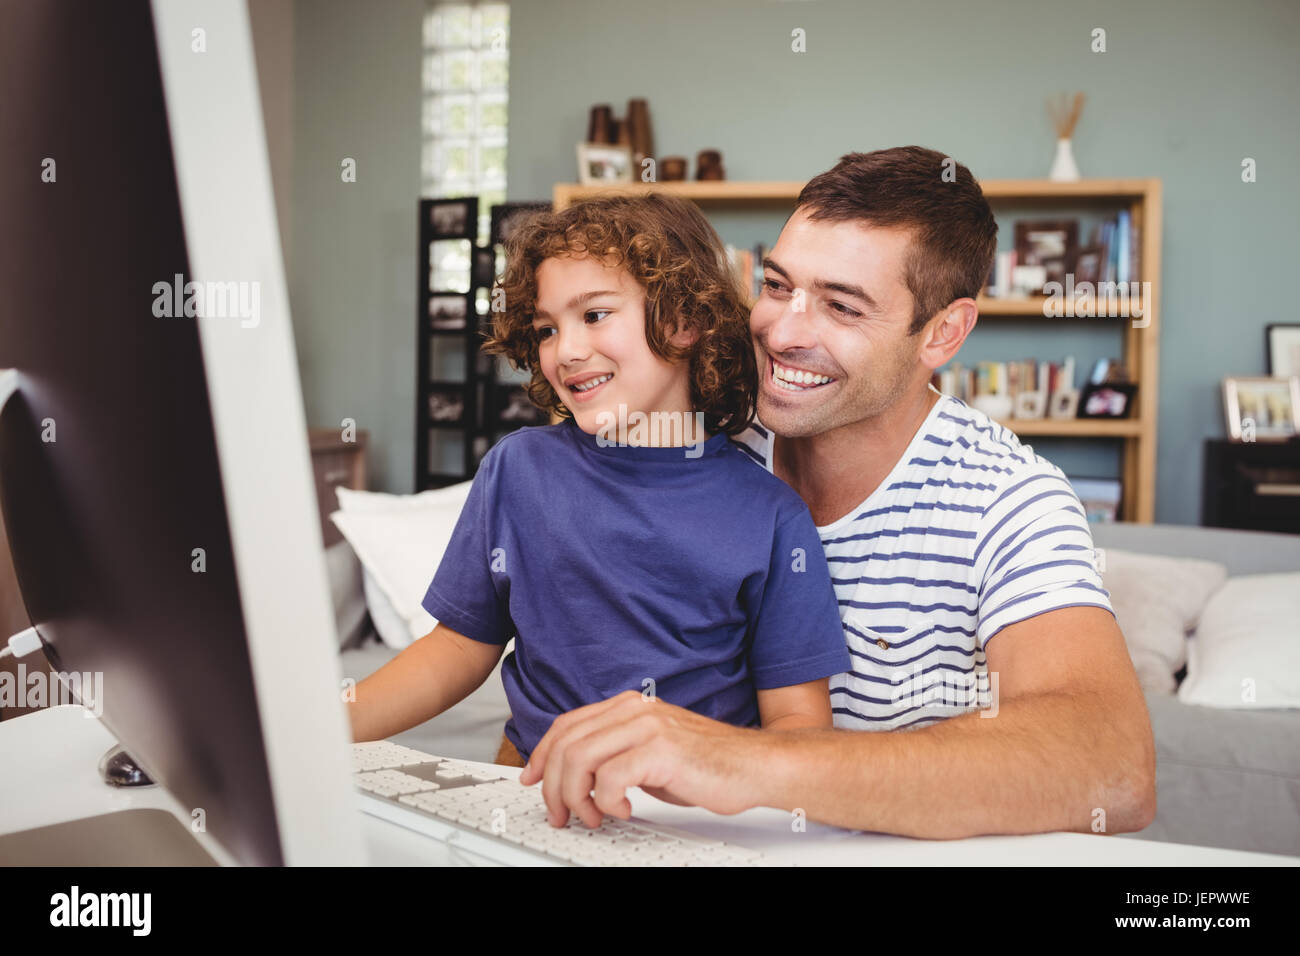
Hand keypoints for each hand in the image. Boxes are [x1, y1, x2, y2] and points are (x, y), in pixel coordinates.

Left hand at [517, 690, 762, 827]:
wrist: (753, 766)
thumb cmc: (707, 763)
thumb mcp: (650, 752)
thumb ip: (615, 753)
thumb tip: (575, 776)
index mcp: (629, 706)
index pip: (567, 725)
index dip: (541, 755)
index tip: (531, 780)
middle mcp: (635, 709)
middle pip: (567, 743)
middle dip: (553, 785)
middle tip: (561, 813)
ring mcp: (648, 727)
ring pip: (580, 759)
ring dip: (576, 797)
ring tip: (592, 816)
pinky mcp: (661, 750)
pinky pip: (611, 778)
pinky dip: (608, 802)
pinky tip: (623, 810)